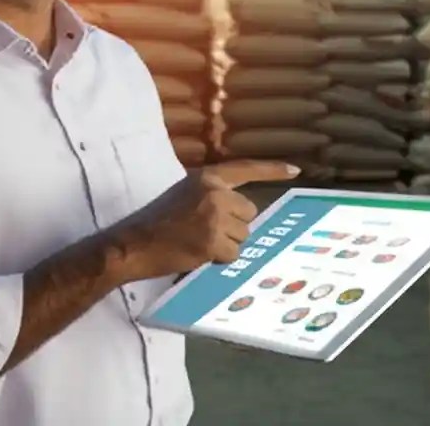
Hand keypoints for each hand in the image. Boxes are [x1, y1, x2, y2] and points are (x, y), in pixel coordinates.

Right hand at [112, 161, 298, 281]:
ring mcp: (215, 217)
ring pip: (243, 236)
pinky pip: (233, 255)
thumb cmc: (158, 221)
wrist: (133, 243)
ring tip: (198, 242)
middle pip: (249, 213)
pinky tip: (198, 254)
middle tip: (206, 231)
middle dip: (235, 226)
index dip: (272, 170)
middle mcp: (215, 193)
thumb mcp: (186, 194)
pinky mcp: (212, 241)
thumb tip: (244, 213)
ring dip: (227, 244)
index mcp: (207, 178)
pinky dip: (219, 259)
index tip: (296, 171)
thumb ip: (214, 197)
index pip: (246, 169)